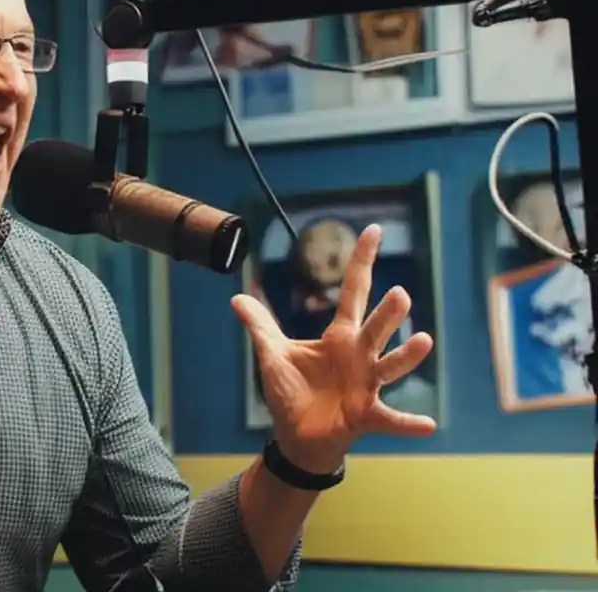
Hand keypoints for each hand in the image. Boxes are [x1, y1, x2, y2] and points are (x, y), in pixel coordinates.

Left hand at [232, 224, 435, 472]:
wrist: (297, 436)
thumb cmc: (292, 393)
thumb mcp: (273, 355)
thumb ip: (260, 326)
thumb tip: (238, 297)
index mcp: (339, 337)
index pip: (353, 291)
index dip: (362, 261)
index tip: (374, 230)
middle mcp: (359, 355)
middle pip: (376, 327)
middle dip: (388, 312)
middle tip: (400, 293)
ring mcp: (367, 385)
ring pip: (391, 365)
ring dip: (408, 356)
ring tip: (423, 340)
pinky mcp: (366, 414)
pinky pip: (391, 419)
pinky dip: (409, 423)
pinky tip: (429, 424)